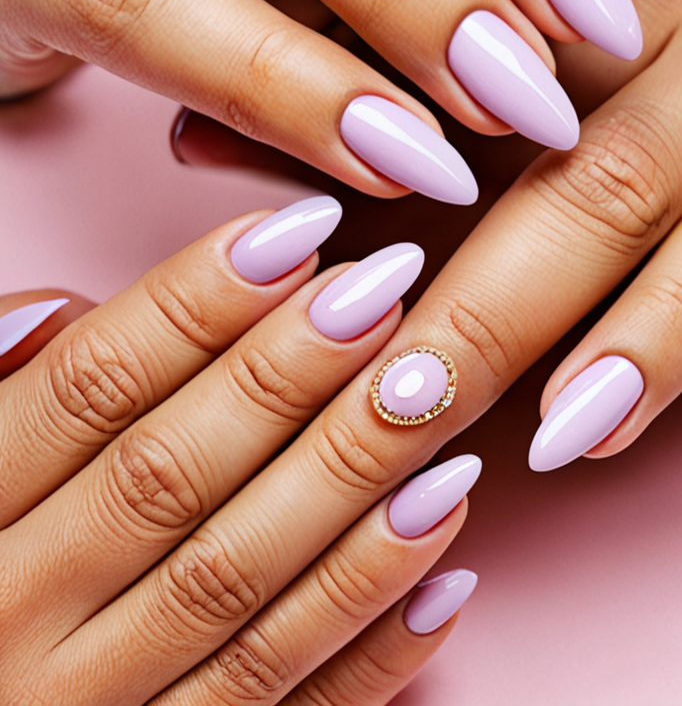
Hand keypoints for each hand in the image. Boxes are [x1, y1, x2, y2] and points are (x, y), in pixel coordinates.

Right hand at [0, 199, 481, 703]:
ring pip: (239, 593)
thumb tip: (68, 308)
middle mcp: (13, 631)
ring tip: (432, 398)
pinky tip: (446, 554)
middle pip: (170, 479)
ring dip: (350, 491)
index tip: (298, 232)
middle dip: (285, 376)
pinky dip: (374, 640)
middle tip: (383, 288)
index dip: (193, 303)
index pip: (85, 393)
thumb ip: (6, 397)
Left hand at [234, 0, 681, 473]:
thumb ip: (430, 106)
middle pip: (611, 168)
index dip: (413, 192)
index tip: (332, 302)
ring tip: (560, 433)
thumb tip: (221, 141)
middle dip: (505, 299)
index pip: (507, 87)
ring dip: (649, 331)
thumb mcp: (601, 45)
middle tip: (409, 405)